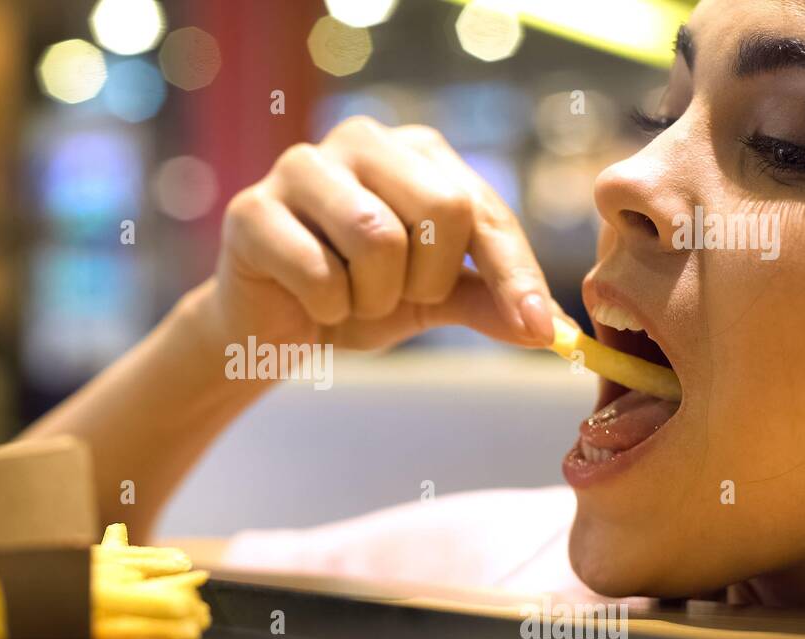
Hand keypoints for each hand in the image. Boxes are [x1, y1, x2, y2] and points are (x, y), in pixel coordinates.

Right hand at [204, 115, 564, 351]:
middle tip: (393, 298)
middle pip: (440, 207)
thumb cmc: (354, 297)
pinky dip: (326, 308)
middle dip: (426, 279)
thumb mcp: (431, 297)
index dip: (513, 272)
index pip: (482, 208)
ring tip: (350, 300)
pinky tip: (308, 302)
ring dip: (372, 297)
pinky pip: (317, 270)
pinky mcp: (251, 209)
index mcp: (415, 151)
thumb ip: (488, 300)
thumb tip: (553, 331)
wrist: (270, 327)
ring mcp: (301, 167)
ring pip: (377, 237)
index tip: (535, 328)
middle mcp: (362, 140)